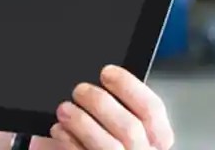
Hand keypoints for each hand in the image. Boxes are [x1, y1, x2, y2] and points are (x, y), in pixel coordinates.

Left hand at [47, 65, 174, 149]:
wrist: (89, 148)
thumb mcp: (119, 118)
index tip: (108, 72)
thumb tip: (104, 77)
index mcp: (155, 137)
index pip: (152, 109)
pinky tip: (59, 130)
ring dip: (82, 122)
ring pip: (109, 146)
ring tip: (65, 109)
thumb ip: (117, 103)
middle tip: (80, 90)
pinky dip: (67, 140)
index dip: (129, 87)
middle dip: (100, 103)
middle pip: (130, 128)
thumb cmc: (104, 137)